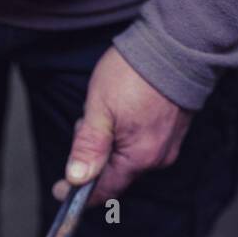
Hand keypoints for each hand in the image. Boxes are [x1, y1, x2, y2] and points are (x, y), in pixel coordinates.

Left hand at [53, 48, 191, 205]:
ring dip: (110, 143)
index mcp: (138, 157)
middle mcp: (157, 158)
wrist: (177, 43)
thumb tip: (76, 179)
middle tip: (83, 123)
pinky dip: (127, 134)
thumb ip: (88, 147)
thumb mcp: (100, 109)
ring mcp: (169, 144)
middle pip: (116, 172)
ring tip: (107, 110)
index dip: (79, 193)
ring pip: (129, 156)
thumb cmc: (135, 73)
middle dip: (95, 156)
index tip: (60, 190)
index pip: (105, 189)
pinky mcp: (175, 130)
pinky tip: (124, 109)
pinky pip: (144, 143)